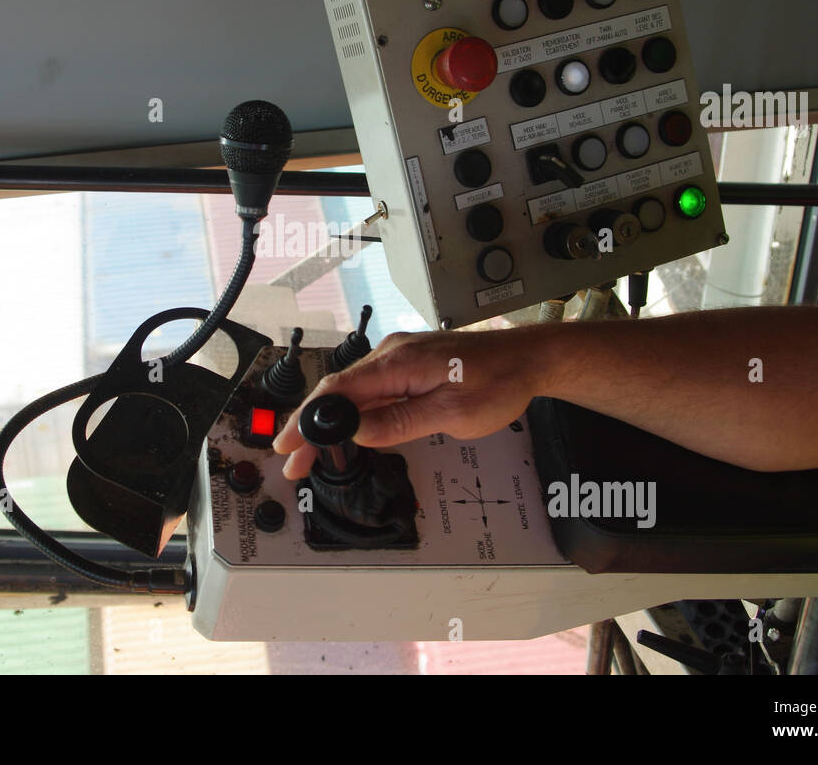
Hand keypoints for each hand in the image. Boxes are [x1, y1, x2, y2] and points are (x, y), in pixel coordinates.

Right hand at [273, 326, 538, 477]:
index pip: (339, 391)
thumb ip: (402, 422)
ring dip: (329, 423)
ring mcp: (399, 358)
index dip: (309, 419)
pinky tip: (344, 433)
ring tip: (310, 455)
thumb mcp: (454, 413)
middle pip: (338, 392)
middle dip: (311, 427)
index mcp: (400, 362)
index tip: (289, 444)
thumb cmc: (500, 382)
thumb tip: (360, 434)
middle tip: (293, 462)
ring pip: (352, 392)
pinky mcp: (408, 366)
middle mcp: (392, 355)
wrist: (529, 358)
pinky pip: (370, 389)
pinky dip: (351, 413)